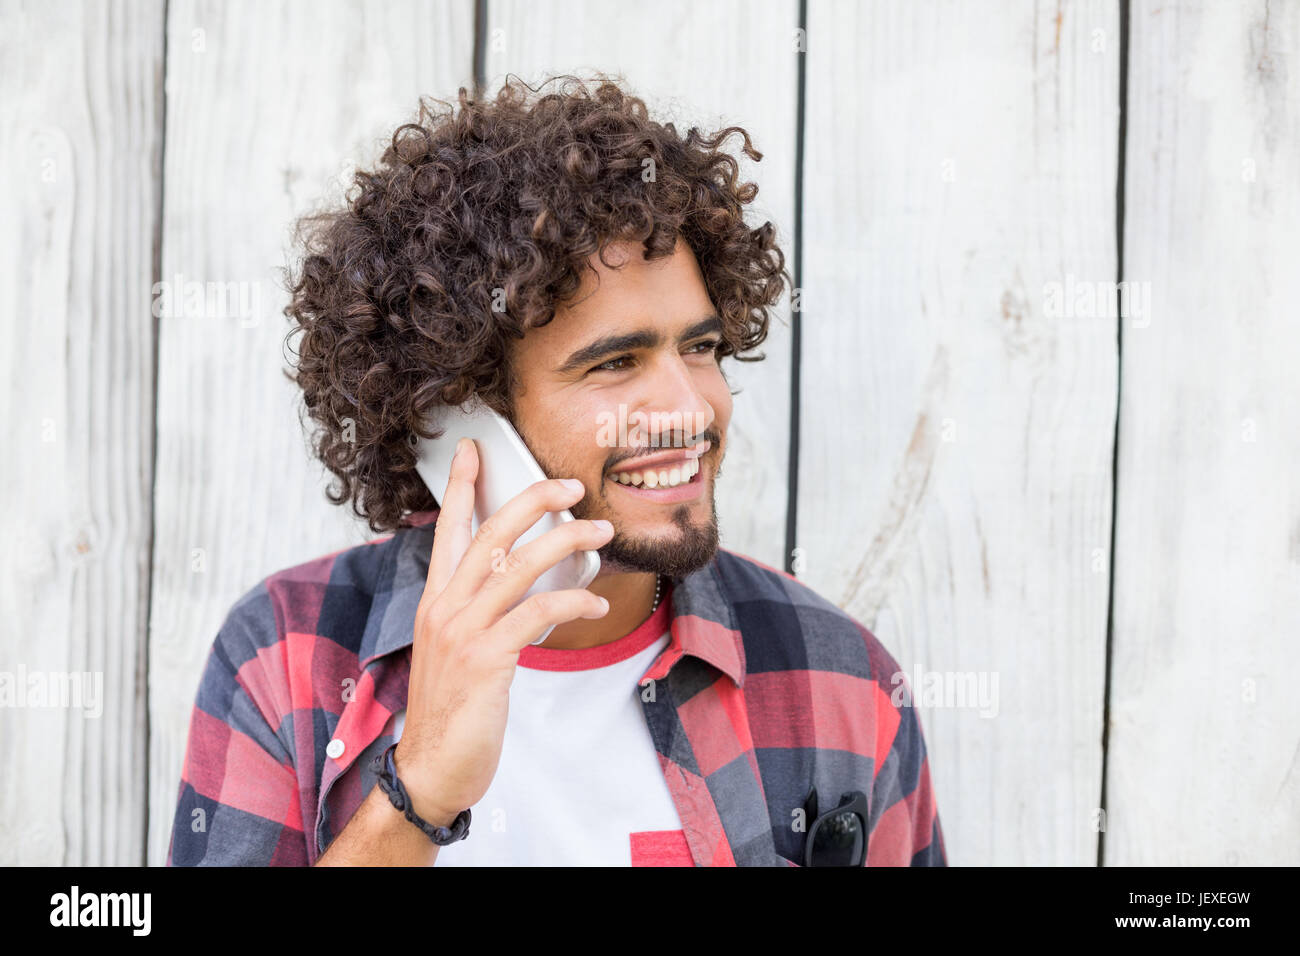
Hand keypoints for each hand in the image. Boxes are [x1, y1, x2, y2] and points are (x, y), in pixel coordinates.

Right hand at [392, 437, 612, 824]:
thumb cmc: (453, 710)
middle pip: (491, 533)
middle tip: (571, 485)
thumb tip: (521, 586)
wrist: (431, 768)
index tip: (474, 449)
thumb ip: (480, 613)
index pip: (448, 529)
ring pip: (519, 565)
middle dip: (533, 499)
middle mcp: (444, 607)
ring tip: (602, 532)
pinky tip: (594, 603)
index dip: (462, 485)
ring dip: (568, 542)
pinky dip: (573, 601)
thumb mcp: (457, 650)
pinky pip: (537, 612)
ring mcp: (462, 631)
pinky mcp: (486, 658)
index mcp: (436, 600)